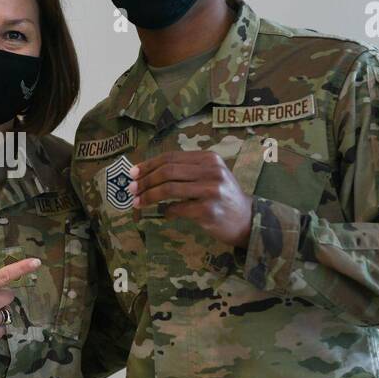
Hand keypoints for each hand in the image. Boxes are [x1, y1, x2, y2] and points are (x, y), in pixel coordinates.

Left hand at [130, 151, 253, 247]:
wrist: (247, 219)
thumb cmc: (223, 197)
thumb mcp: (210, 175)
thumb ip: (185, 170)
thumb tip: (148, 172)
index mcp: (208, 158)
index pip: (171, 157)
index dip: (149, 165)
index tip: (133, 173)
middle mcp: (211, 171)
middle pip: (168, 171)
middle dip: (145, 180)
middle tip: (131, 189)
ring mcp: (211, 190)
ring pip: (169, 189)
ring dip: (149, 196)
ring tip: (138, 202)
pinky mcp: (208, 210)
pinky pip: (177, 208)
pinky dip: (166, 211)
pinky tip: (163, 213)